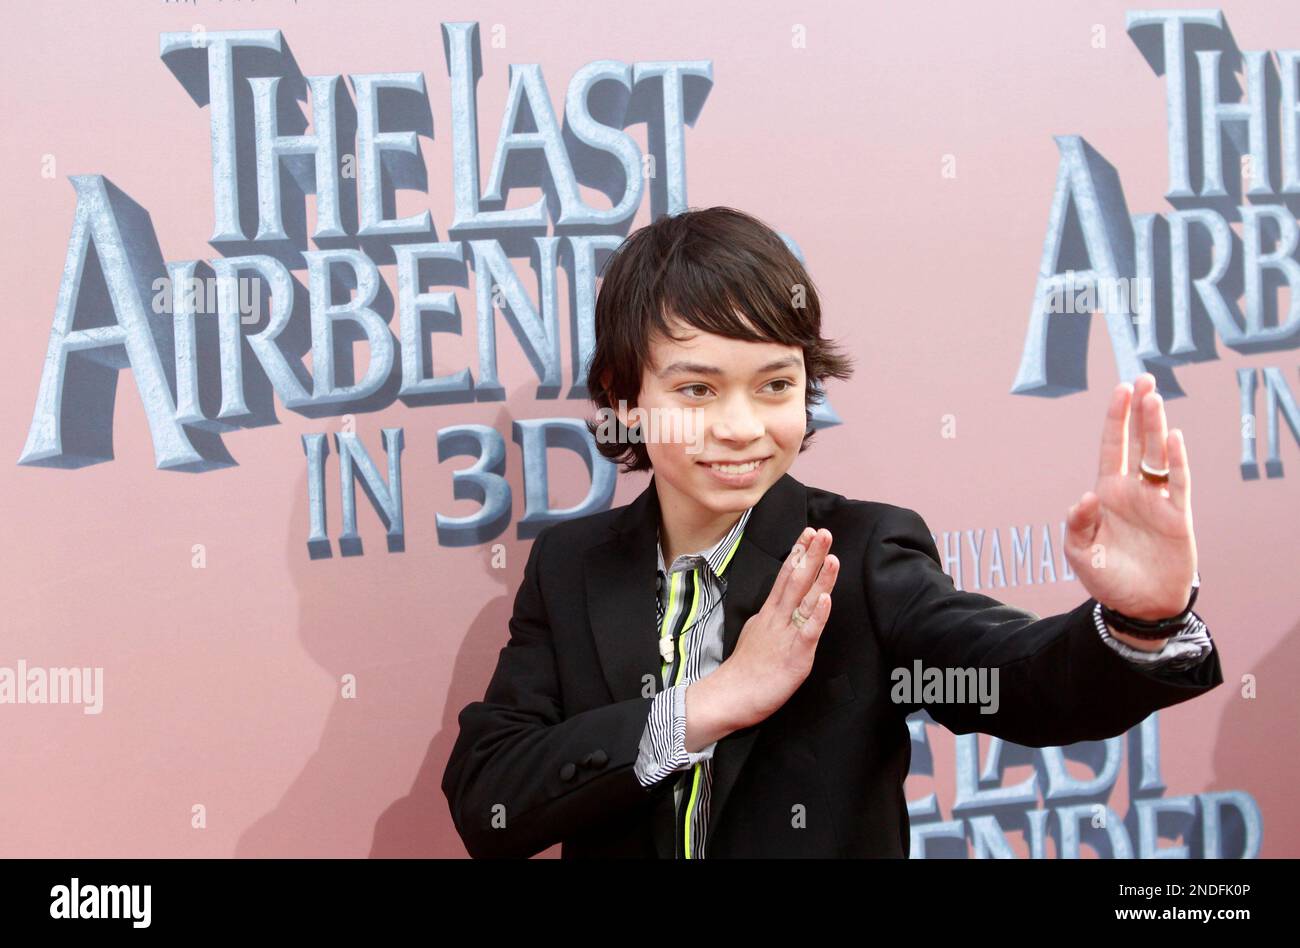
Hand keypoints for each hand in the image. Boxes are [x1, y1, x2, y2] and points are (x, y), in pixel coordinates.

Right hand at [713, 527, 839, 728]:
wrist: (730, 696)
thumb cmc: (745, 671)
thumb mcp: (757, 634)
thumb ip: (772, 619)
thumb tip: (780, 606)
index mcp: (769, 614)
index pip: (786, 578)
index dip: (798, 554)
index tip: (808, 533)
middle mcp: (777, 619)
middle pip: (796, 581)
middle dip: (811, 555)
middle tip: (823, 532)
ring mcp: (786, 635)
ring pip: (804, 601)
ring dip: (819, 578)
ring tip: (830, 556)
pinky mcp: (795, 656)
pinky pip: (807, 632)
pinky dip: (817, 615)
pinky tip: (825, 600)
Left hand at [1064, 372, 1196, 620]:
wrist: (1139, 606)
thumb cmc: (1106, 578)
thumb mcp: (1079, 553)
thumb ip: (1077, 525)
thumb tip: (1087, 495)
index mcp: (1108, 494)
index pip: (1111, 447)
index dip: (1115, 418)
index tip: (1120, 389)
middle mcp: (1133, 491)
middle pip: (1137, 442)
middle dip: (1139, 411)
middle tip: (1143, 378)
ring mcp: (1157, 501)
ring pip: (1159, 455)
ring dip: (1156, 427)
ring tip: (1154, 397)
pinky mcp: (1178, 517)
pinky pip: (1179, 483)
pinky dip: (1178, 460)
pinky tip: (1174, 437)